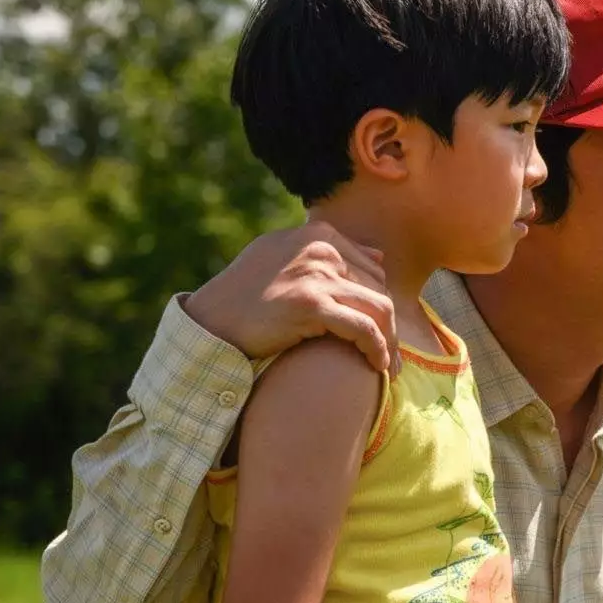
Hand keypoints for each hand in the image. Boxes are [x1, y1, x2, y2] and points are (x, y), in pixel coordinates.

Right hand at [185, 221, 399, 372]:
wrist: (208, 322)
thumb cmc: (246, 297)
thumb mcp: (285, 260)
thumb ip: (327, 255)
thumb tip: (378, 257)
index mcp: (317, 235)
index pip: (373, 269)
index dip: (382, 304)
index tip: (387, 332)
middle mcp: (320, 248)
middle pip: (379, 288)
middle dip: (391, 326)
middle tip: (394, 357)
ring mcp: (315, 274)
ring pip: (379, 307)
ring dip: (390, 341)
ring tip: (389, 367)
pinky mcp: (310, 304)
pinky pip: (363, 328)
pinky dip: (377, 349)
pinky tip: (377, 367)